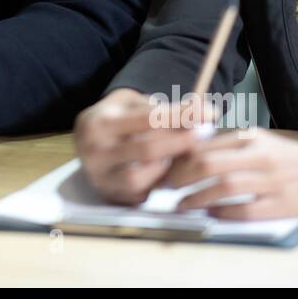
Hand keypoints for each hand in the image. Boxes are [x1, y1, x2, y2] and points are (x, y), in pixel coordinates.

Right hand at [74, 88, 216, 204]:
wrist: (87, 137)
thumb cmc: (118, 117)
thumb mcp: (134, 103)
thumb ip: (164, 109)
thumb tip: (205, 112)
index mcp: (99, 122)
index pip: (149, 118)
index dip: (182, 115)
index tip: (210, 112)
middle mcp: (94, 151)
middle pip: (148, 150)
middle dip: (181, 142)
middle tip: (205, 133)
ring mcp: (99, 177)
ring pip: (140, 178)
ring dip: (166, 166)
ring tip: (180, 153)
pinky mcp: (109, 195)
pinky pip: (140, 194)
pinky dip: (157, 182)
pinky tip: (168, 169)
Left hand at [165, 129, 297, 218]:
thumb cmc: (292, 159)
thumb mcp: (261, 142)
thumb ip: (230, 145)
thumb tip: (190, 153)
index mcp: (251, 137)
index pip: (204, 144)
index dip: (178, 157)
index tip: (163, 167)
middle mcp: (259, 155)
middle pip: (208, 164)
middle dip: (179, 178)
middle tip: (164, 188)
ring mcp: (271, 180)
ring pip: (223, 187)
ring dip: (196, 198)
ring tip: (181, 206)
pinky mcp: (283, 204)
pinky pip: (246, 210)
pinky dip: (224, 214)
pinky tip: (211, 216)